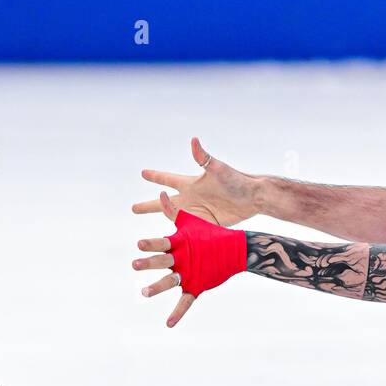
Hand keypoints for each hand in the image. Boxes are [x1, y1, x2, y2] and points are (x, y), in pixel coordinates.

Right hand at [132, 137, 259, 227]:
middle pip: (164, 203)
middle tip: (133, 208)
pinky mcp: (205, 225)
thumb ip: (203, 158)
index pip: (168, 180)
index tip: (143, 173)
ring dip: (162, 223)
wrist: (252, 198)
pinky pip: (189, 232)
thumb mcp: (218, 169)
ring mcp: (197, 213)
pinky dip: (180, 237)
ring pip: (174, 220)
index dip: (156, 177)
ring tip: (149, 230)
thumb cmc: (236, 181)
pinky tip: (171, 245)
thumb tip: (193, 140)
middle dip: (148, 206)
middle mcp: (191, 199)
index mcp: (191, 185)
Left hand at [133, 191, 246, 327]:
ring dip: (157, 287)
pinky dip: (178, 314)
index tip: (139, 244)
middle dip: (150, 263)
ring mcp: (190, 274)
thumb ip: (172, 211)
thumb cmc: (210, 233)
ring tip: (144, 293)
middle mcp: (183, 258)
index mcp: (180, 243)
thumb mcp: (190, 221)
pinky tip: (169, 324)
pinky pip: (186, 302)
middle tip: (135, 264)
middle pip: (164, 261)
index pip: (163, 242)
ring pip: (171, 282)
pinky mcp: (197, 286)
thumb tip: (160, 194)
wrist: (235, 250)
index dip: (152, 243)